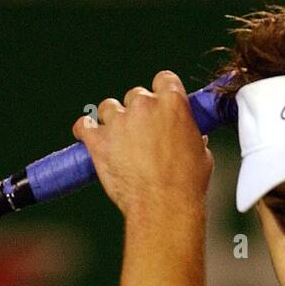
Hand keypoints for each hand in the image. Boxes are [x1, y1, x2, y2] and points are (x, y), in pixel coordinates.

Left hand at [71, 69, 212, 218]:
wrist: (164, 206)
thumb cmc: (186, 183)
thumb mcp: (200, 153)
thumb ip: (191, 137)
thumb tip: (192, 138)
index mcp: (172, 103)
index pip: (163, 79)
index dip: (160, 92)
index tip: (158, 104)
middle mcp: (144, 105)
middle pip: (135, 95)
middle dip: (136, 112)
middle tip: (140, 134)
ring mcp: (119, 122)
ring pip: (108, 108)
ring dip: (111, 120)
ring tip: (116, 140)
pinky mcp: (98, 140)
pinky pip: (83, 125)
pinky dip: (84, 130)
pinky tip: (88, 137)